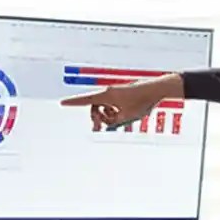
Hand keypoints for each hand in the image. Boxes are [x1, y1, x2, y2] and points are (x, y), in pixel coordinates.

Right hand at [59, 74, 182, 130]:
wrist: (156, 89)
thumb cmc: (141, 102)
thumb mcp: (125, 117)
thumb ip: (113, 123)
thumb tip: (106, 125)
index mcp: (107, 96)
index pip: (86, 100)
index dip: (73, 103)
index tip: (63, 103)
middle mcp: (109, 93)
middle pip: (95, 107)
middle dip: (97, 118)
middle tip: (99, 129)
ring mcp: (116, 93)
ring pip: (105, 108)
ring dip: (109, 117)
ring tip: (121, 120)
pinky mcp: (123, 95)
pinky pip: (113, 106)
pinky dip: (116, 113)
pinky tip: (127, 115)